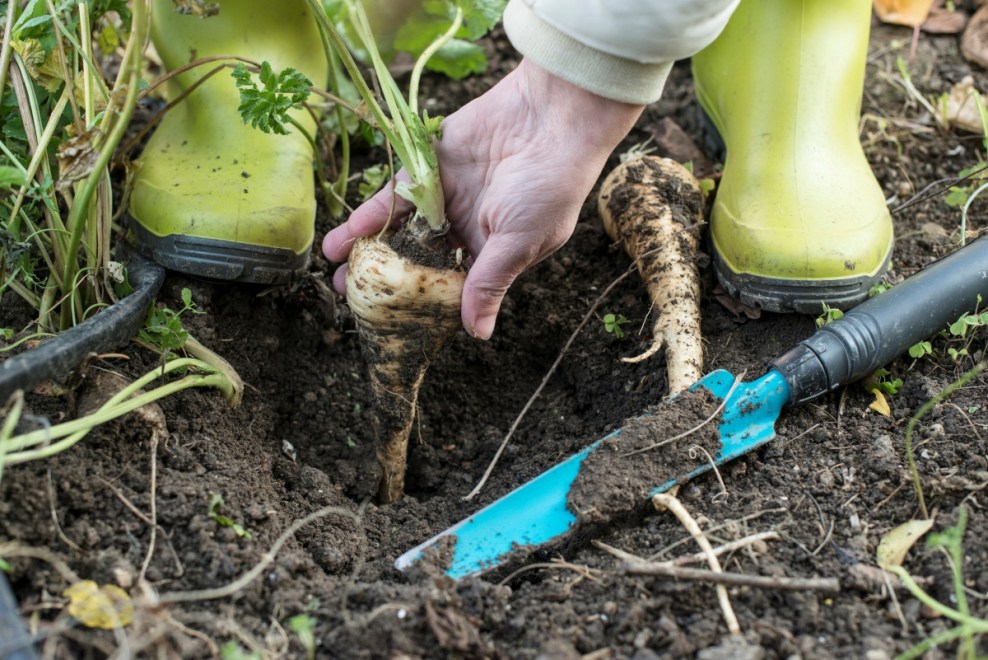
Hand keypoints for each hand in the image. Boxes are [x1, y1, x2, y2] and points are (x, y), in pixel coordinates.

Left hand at [322, 59, 642, 338]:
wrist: (550, 117)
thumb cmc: (548, 188)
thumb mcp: (518, 243)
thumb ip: (488, 284)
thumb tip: (478, 334)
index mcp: (492, 254)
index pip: (449, 287)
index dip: (420, 304)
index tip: (390, 323)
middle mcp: (465, 228)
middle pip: (416, 261)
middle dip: (385, 281)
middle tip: (352, 301)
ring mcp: (444, 198)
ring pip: (399, 231)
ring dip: (366, 251)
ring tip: (334, 273)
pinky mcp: (427, 167)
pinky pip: (393, 197)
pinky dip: (368, 217)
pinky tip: (342, 238)